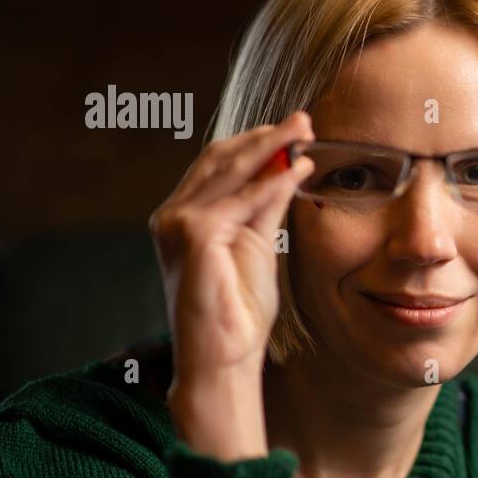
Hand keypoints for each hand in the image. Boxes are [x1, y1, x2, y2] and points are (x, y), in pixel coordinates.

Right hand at [149, 111, 315, 384]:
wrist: (224, 358)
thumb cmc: (239, 312)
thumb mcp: (258, 246)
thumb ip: (265, 207)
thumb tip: (288, 167)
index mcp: (182, 217)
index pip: (218, 165)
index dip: (256, 143)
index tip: (294, 131)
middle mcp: (172, 215)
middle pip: (221, 158)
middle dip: (265, 137)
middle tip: (304, 119)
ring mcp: (177, 224)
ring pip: (230, 170)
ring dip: (272, 147)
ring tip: (306, 131)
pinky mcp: (193, 236)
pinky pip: (241, 199)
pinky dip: (272, 181)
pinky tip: (299, 168)